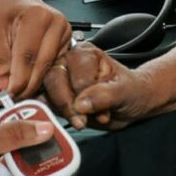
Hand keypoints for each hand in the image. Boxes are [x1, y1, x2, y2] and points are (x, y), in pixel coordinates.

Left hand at [0, 0, 72, 100]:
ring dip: (29, 85)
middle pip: (42, 66)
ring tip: (9, 90)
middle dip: (23, 86)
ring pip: (48, 70)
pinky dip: (35, 79)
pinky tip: (21, 83)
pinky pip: (51, 68)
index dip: (16, 81)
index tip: (5, 96)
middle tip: (5, 98)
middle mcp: (57, 23)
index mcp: (39, 16)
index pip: (29, 57)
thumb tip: (0, 88)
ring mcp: (64, 34)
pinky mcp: (64, 45)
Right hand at [42, 42, 158, 130]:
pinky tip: (71, 121)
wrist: (131, 103)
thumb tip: (81, 104)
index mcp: (84, 53)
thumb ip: (104, 95)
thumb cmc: (131, 90)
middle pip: (54, 80)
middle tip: (84, 121)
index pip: (75, 74)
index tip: (100, 111)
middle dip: (69, 105)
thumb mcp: (125, 91)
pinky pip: (45, 107)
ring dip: (63, 113)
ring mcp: (59, 80)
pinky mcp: (54, 98)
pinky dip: (55, 117)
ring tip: (84, 121)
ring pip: (46, 94)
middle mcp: (67, 62)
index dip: (85, 95)